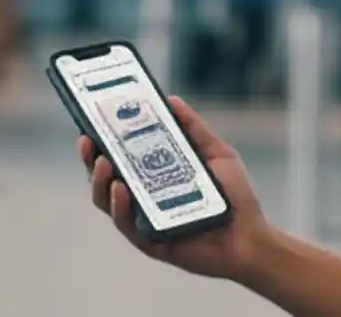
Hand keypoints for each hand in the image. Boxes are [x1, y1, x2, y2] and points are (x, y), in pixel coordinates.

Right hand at [79, 96, 270, 282]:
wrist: (251, 235)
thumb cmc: (234, 196)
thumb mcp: (216, 153)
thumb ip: (194, 128)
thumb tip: (171, 99)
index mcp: (153, 176)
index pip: (119, 157)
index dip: (102, 140)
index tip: (92, 120)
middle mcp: (143, 198)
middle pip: (104, 178)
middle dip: (91, 158)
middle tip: (89, 138)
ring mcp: (144, 220)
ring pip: (107, 201)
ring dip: (100, 181)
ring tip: (104, 161)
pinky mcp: (149, 241)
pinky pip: (126, 224)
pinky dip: (120, 207)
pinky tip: (122, 190)